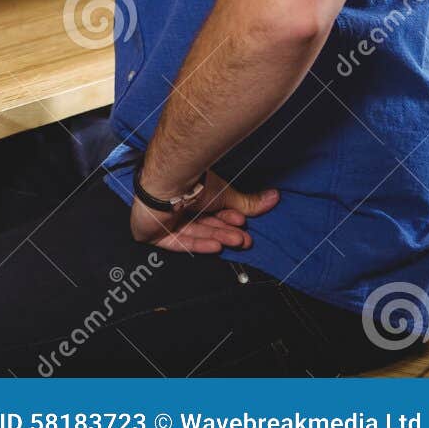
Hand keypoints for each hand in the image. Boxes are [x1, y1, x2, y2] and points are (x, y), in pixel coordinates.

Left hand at [129, 169, 279, 254]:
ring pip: (194, 234)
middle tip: (244, 239)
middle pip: (203, 226)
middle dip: (225, 232)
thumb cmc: (194, 182)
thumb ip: (247, 203)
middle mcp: (176, 209)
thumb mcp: (226, 195)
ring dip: (216, 237)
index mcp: (189, 199)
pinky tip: (216, 246)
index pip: (211, 215)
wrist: (169, 181)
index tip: (244, 225)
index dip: (227, 221)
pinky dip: (198, 244)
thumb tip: (275, 197)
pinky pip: (178, 243)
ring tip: (236, 240)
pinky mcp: (152, 234)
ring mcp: (163, 222)